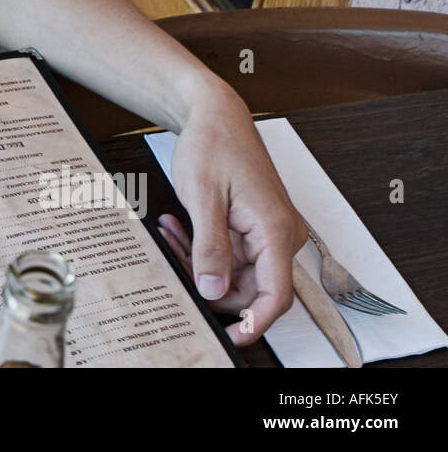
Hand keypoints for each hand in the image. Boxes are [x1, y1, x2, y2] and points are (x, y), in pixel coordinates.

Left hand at [159, 82, 306, 346]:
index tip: (231, 337)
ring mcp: (268, 232)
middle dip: (207, 280)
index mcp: (276, 230)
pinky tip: (177, 226)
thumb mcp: (202, 196)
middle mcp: (280, 235)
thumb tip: (214, 291)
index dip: (255, 323)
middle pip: (249, 287)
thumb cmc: (213, 144)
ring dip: (198, 260)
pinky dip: (201, 246)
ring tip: (170, 231)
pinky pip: (229, 253)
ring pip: (234, 271)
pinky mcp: (254, 227)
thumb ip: (210, 247)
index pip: (276, 296)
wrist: (215, 114)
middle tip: (170, 253)